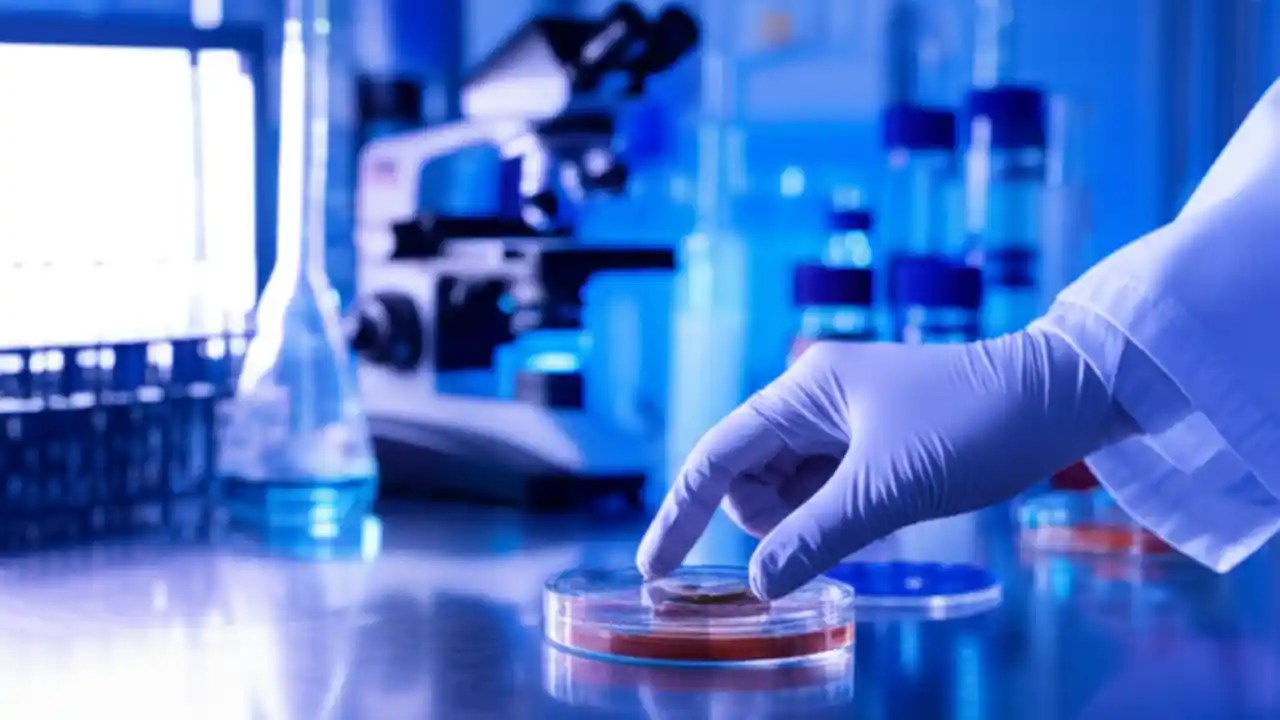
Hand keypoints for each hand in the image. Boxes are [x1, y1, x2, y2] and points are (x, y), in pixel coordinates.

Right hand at [637, 325, 1133, 598]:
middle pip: (750, 476)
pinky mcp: (873, 442)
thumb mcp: (888, 488)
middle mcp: (814, 401)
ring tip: (871, 517)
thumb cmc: (975, 425)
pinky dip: (835, 515)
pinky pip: (827, 490)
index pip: (718, 455)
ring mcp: (845, 420)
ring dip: (808, 520)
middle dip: (770, 518)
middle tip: (832, 532)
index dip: (681, 512)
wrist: (1061, 395)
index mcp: (805, 391)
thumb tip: (758, 585)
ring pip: (789, 488)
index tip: (655, 571)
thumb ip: (815, 537)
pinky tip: (877, 516)